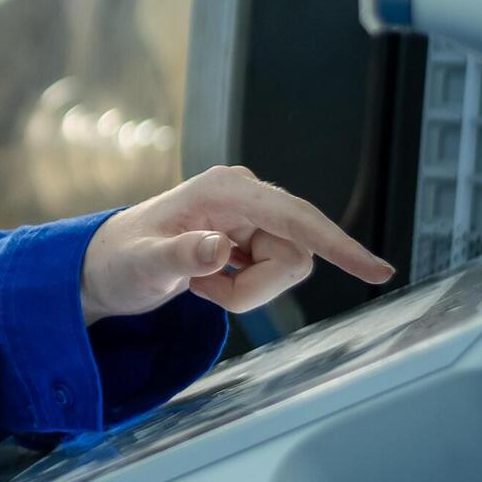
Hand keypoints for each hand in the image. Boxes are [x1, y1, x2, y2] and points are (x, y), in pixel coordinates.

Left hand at [81, 164, 393, 321]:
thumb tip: (219, 248)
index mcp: (227, 189)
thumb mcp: (142, 264)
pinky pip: (274, 275)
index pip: (297, 219)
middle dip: (256, 288)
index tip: (377, 270)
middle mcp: (246, 195)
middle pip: (296, 255)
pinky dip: (241, 291)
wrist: (105, 266)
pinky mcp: (254, 235)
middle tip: (204, 291)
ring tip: (200, 286)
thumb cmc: (118, 261)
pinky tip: (206, 281)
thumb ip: (180, 256)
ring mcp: (253, 215)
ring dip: (247, 292)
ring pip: (288, 270)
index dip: (339, 245)